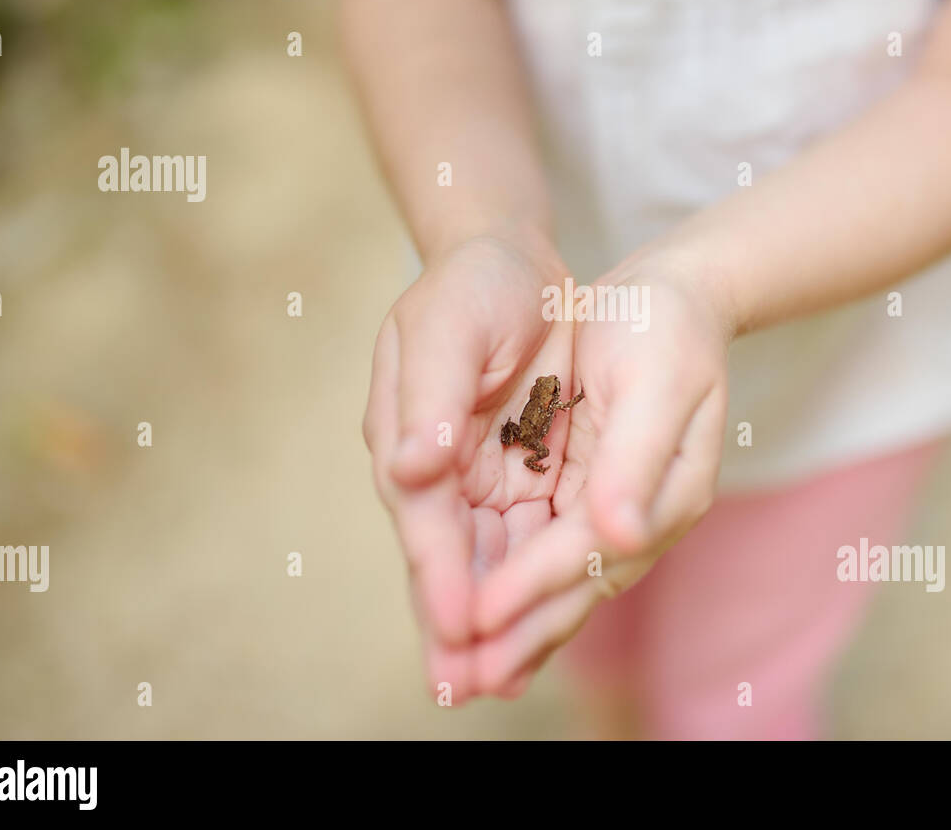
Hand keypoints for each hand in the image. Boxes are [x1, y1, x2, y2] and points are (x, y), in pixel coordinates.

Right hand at [362, 233, 578, 699]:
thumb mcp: (446, 322)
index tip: (458, 624)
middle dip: (456, 624)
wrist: (512, 261)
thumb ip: (430, 394)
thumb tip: (410, 465)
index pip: (425, 518)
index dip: (439, 574)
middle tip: (464, 689)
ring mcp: (478, 477)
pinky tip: (539, 631)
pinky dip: (530, 584)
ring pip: (486, 562)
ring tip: (502, 683)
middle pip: (449, 558)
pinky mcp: (521, 476)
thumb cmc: (473, 285)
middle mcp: (439, 469)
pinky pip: (525, 540)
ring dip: (494, 621)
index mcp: (411, 435)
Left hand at [470, 260, 730, 691]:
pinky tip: (474, 618)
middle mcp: (639, 514)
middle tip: (459, 680)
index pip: (588, 550)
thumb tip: (620, 534)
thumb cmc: (666, 326)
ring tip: (458, 673)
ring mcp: (610, 509)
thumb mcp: (658, 381)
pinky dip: (507, 585)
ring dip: (508, 627)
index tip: (479, 618)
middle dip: (516, 635)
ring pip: (552, 580)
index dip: (533, 585)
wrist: (670, 293)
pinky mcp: (582, 494)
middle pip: (571, 586)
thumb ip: (636, 459)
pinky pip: (538, 551)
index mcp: (666, 492)